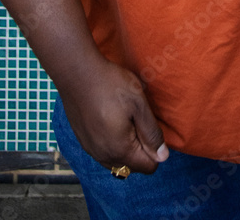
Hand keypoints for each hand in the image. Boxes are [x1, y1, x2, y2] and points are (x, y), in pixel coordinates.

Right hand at [59, 55, 169, 173]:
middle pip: (132, 165)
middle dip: (140, 148)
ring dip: (124, 145)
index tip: (148, 126)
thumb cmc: (110, 84)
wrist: (77, 72)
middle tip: (136, 119)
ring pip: (116, 159)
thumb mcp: (139, 104)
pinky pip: (103, 150)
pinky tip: (108, 117)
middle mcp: (103, 156)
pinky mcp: (82, 140)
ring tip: (122, 117)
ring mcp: (90, 149)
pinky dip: (110, 141)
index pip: (148, 167)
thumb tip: (162, 156)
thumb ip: (151, 133)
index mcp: (120, 150)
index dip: (155, 148)